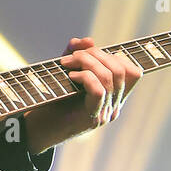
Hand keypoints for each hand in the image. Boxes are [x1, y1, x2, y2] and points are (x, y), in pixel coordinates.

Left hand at [22, 35, 143, 153]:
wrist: (37, 129)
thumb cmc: (52, 100)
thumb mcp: (66, 70)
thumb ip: (76, 54)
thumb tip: (88, 41)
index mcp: (113, 97)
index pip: (133, 73)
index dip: (114, 56)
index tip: (91, 54)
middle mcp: (114, 106)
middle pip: (120, 70)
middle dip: (96, 55)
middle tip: (72, 56)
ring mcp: (105, 114)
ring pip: (110, 78)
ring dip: (86, 62)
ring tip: (67, 63)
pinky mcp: (92, 118)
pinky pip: (99, 90)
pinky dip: (85, 77)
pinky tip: (70, 77)